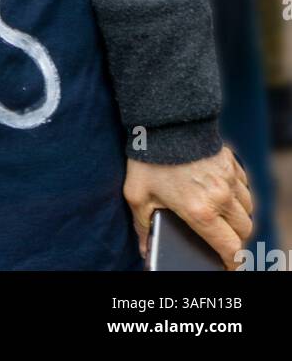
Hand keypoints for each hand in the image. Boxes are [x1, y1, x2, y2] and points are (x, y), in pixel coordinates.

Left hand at [124, 147, 253, 269]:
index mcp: (201, 212)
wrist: (164, 120)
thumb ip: (142, 226)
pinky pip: (245, 186)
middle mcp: (221, 197)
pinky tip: (223, 192)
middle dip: (236, 239)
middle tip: (222, 240)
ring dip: (239, 217)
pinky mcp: (231, 162)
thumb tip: (144, 249)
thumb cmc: (148, 159)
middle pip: (244, 231)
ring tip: (223, 217)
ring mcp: (229, 178)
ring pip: (248, 209)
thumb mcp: (136, 194)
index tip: (227, 264)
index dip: (232, 262)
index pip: (231, 248)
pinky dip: (239, 194)